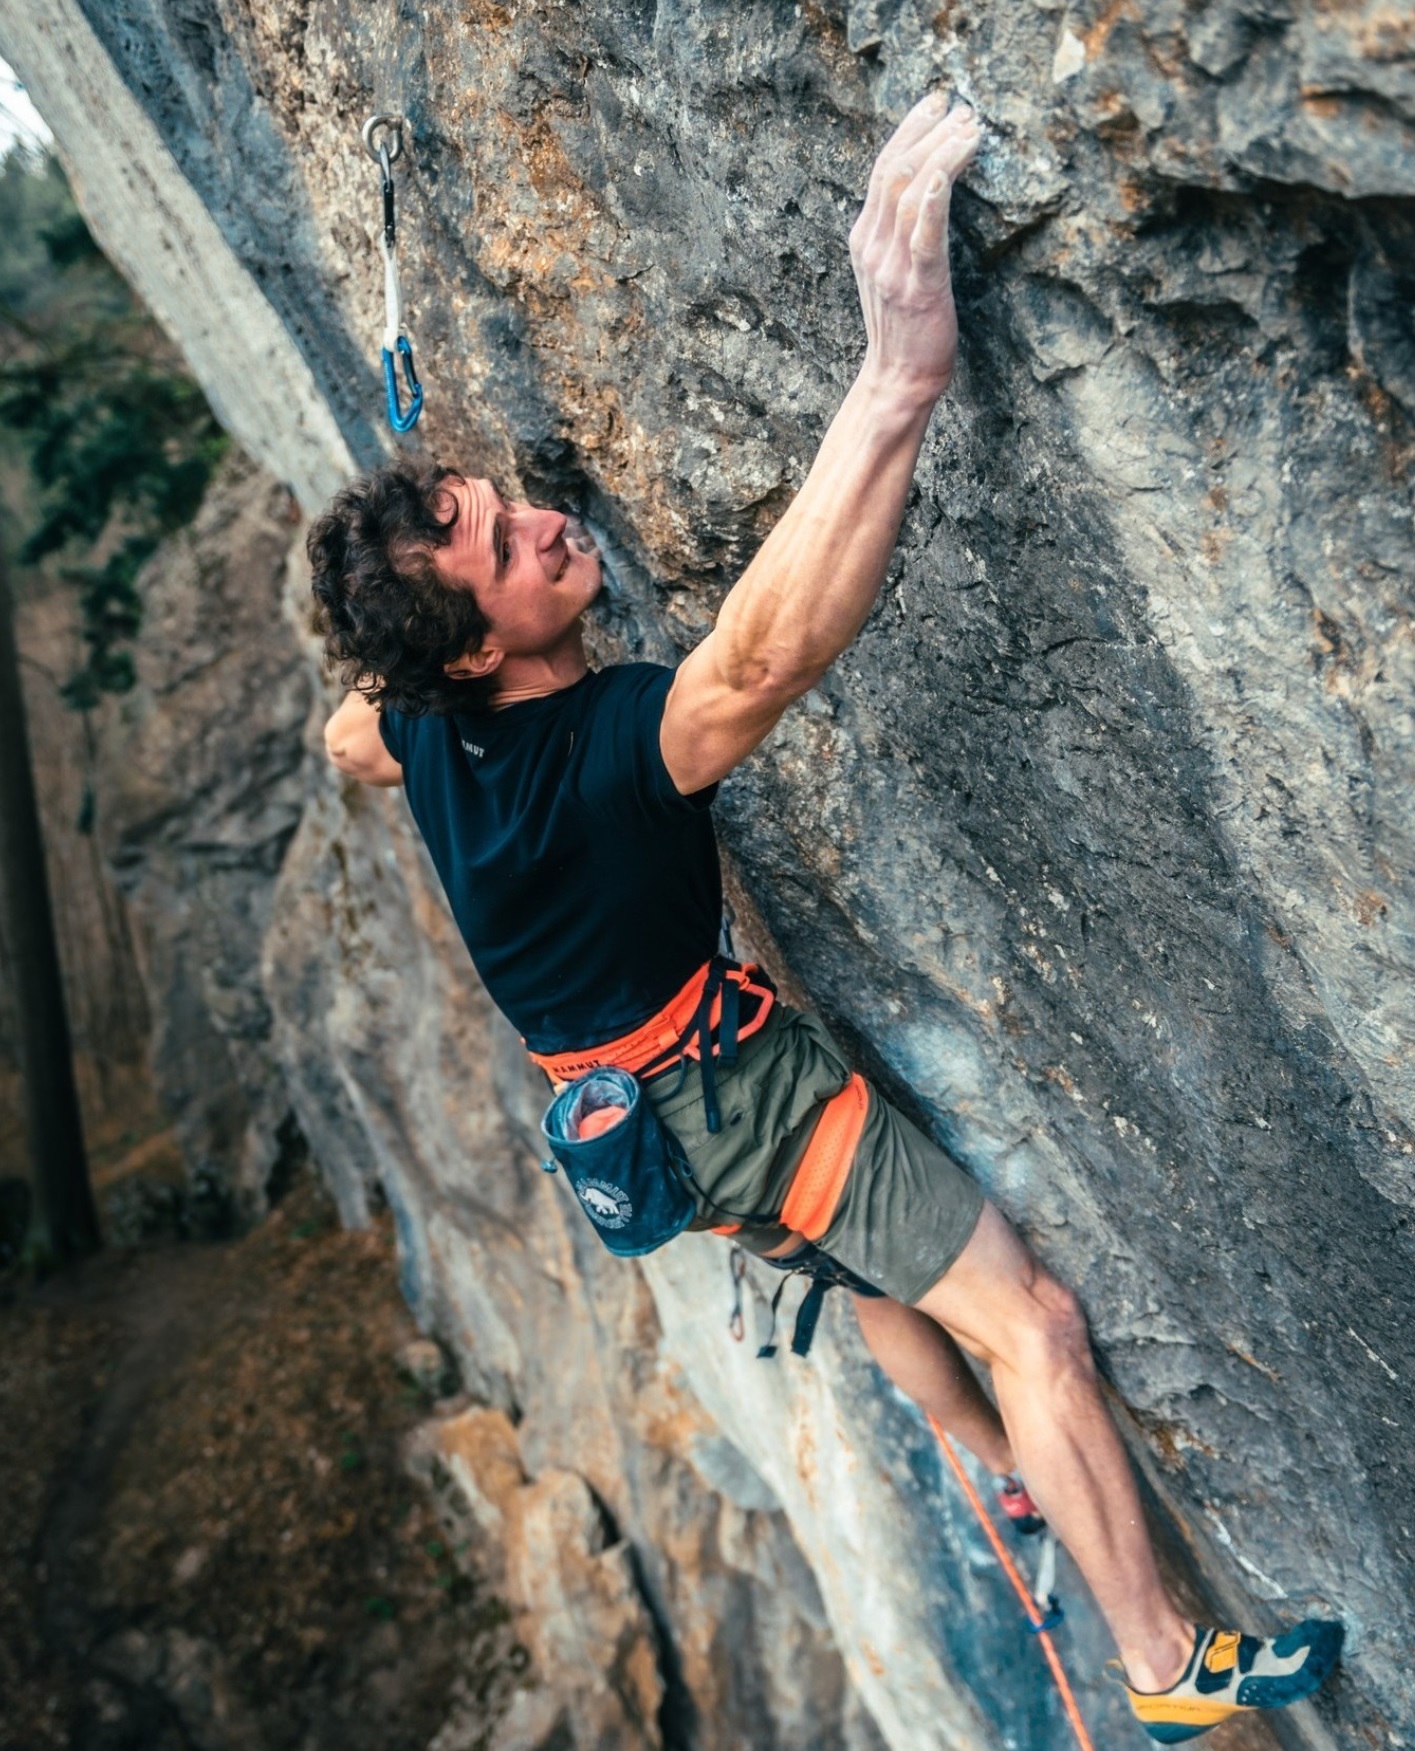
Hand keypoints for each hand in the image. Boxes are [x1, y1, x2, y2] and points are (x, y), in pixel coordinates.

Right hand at [849, 92, 980, 403]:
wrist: (898, 381)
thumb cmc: (904, 330)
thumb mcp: (892, 272)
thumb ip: (900, 235)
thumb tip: (926, 194)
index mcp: (864, 240)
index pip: (883, 169)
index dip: (910, 129)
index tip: (937, 103)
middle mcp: (872, 248)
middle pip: (895, 170)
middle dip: (929, 130)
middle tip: (962, 108)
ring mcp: (892, 268)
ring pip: (911, 192)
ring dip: (942, 154)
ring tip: (971, 129)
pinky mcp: (918, 287)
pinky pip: (923, 236)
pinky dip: (933, 200)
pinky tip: (947, 172)